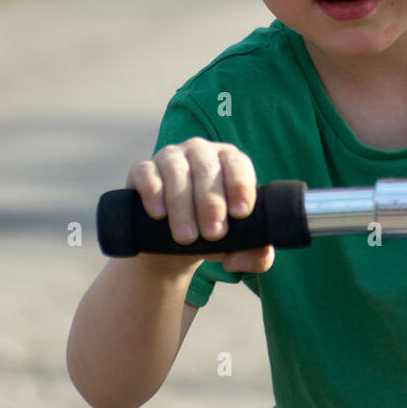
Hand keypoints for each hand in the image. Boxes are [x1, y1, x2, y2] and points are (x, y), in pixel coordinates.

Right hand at [126, 138, 274, 272]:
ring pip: (177, 172)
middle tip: (213, 234)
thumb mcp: (236, 245)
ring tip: (187, 237)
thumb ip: (257, 253)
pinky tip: (159, 214)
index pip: (238, 164)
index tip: (241, 214)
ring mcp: (170, 158)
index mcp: (229, 162)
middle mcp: (201, 153)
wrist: (172, 243)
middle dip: (211, 203)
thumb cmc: (212, 235)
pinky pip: (147, 173)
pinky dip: (153, 192)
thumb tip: (263, 254)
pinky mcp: (143, 170)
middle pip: (207, 169)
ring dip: (182, 206)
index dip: (240, 186)